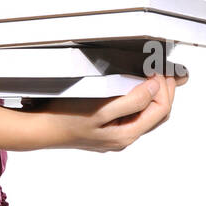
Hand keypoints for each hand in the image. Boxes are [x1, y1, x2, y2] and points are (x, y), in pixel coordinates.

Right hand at [14, 73, 178, 152]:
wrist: (39, 128)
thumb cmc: (64, 118)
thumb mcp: (100, 107)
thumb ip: (132, 100)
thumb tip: (155, 87)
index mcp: (126, 135)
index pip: (161, 110)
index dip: (166, 87)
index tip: (162, 67)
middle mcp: (123, 138)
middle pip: (157, 114)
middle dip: (166, 90)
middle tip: (165, 68)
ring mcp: (115, 135)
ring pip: (146, 115)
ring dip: (155, 94)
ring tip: (156, 75)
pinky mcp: (106, 129)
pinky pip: (133, 114)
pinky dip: (141, 99)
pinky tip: (136, 87)